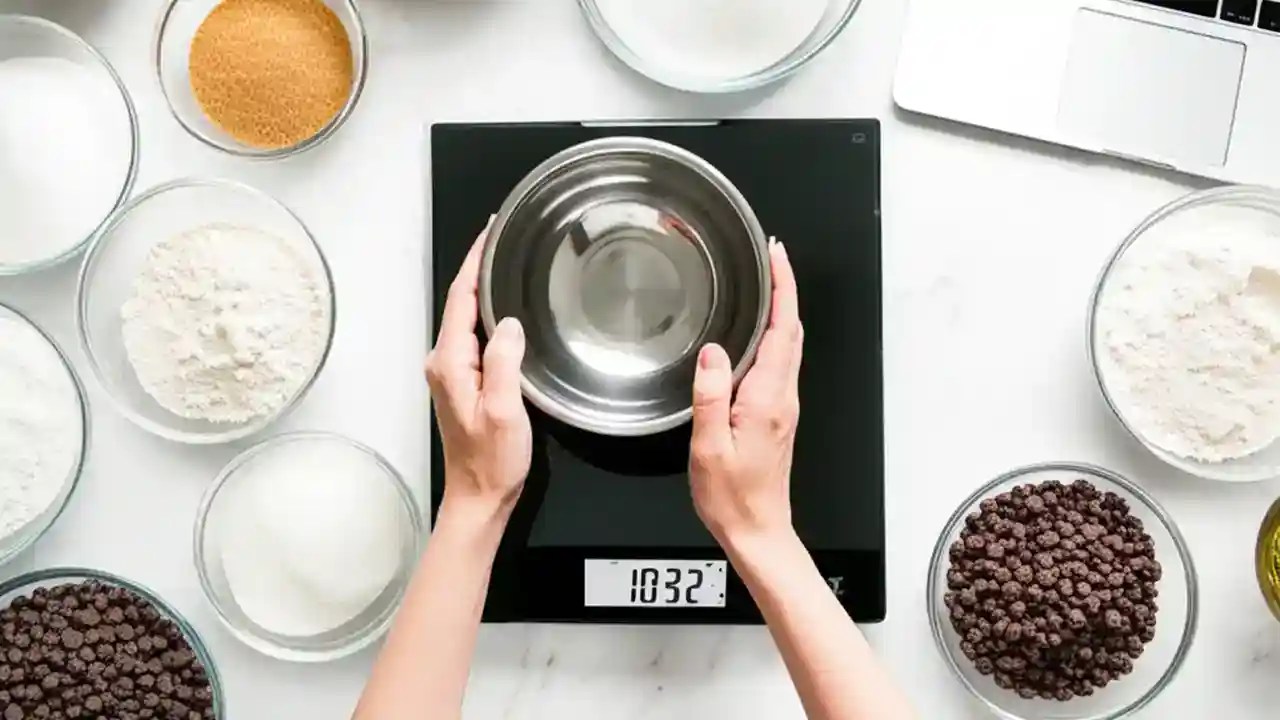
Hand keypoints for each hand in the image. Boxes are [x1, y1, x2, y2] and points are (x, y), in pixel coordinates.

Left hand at [426, 224, 531, 516]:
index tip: (491, 231)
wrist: (480, 498)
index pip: (461, 298)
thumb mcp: (504, 410)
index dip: (475, 261)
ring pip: (468, 320)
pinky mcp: (464, 383)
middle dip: (480, 268)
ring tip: (509, 265)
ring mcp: (452, 373)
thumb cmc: (492, 461)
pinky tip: (509, 311)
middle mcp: (445, 363)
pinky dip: (490, 317)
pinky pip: (476, 338)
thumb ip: (505, 362)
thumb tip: (510, 324)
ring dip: (485, 292)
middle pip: (461, 303)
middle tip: (506, 238)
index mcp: (450, 363)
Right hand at [689, 240, 802, 542]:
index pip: (783, 329)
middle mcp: (782, 398)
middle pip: (791, 330)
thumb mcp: (709, 447)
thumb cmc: (733, 497)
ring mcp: (783, 407)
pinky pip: (779, 363)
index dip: (783, 287)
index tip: (776, 255)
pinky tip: (756, 333)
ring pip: (788, 345)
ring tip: (765, 283)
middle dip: (785, 288)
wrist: (758, 531)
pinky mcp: (777, 416)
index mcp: (767, 399)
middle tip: (771, 256)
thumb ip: (710, 396)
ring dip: (781, 310)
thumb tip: (712, 353)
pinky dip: (773, 335)